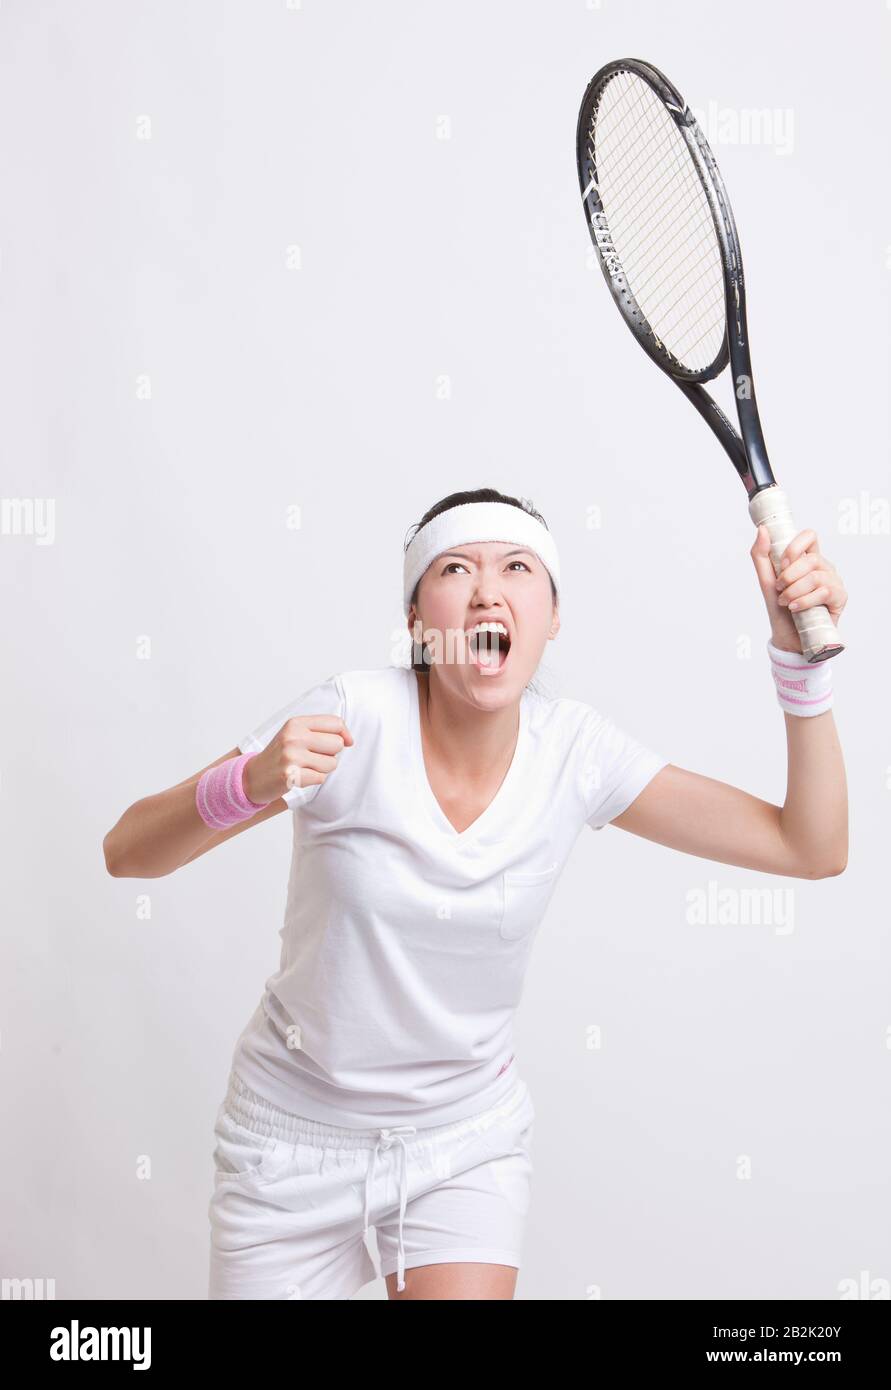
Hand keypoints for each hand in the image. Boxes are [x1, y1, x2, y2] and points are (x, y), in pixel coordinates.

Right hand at [243, 714, 352, 803]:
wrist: (252, 776)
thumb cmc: (280, 754)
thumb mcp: (295, 733)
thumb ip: (321, 731)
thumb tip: (349, 740)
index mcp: (296, 723)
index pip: (335, 723)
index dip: (344, 734)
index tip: (344, 742)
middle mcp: (293, 737)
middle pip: (337, 744)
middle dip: (331, 754)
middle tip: (314, 757)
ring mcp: (291, 756)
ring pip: (332, 763)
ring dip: (323, 769)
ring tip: (306, 767)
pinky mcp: (291, 775)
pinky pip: (321, 778)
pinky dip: (314, 779)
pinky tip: (300, 776)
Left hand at [750, 525, 846, 654]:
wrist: (789, 636)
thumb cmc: (781, 607)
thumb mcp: (766, 580)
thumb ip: (761, 555)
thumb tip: (762, 530)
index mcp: (808, 558)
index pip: (809, 536)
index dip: (794, 547)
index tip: (781, 563)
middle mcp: (824, 567)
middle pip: (811, 558)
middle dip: (789, 575)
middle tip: (780, 589)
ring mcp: (834, 581)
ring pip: (815, 576)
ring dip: (794, 591)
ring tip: (786, 602)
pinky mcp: (840, 597)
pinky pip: (824, 592)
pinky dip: (804, 601)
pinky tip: (795, 608)